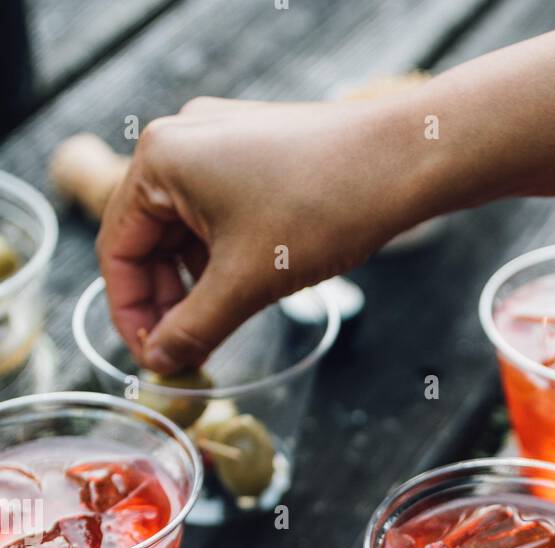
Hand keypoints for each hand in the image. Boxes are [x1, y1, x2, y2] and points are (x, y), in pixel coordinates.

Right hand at [97, 96, 422, 372]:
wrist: (400, 162)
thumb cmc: (322, 207)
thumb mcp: (246, 282)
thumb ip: (194, 328)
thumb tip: (160, 362)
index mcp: (159, 161)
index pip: (118, 249)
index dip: (132, 312)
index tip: (154, 357)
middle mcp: (179, 141)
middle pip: (147, 238)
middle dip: (165, 300)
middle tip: (186, 349)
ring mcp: (217, 143)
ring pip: (183, 230)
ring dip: (193, 282)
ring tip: (217, 324)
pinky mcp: (251, 152)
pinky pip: (214, 213)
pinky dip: (219, 256)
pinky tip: (242, 287)